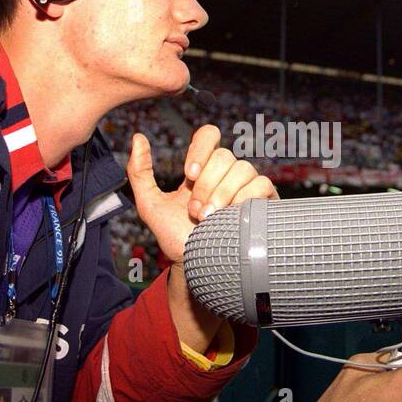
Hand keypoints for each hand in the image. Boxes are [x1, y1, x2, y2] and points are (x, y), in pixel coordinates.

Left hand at [126, 124, 278, 262]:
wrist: (196, 265)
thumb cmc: (175, 237)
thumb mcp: (150, 205)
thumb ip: (139, 172)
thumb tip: (137, 137)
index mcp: (203, 169)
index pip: (208, 136)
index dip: (200, 149)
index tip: (189, 176)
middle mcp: (227, 173)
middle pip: (224, 156)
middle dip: (206, 185)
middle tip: (195, 211)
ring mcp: (247, 185)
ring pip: (243, 168)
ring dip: (222, 193)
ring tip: (209, 218)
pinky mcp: (264, 201)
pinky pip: (261, 184)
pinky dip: (244, 198)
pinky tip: (232, 215)